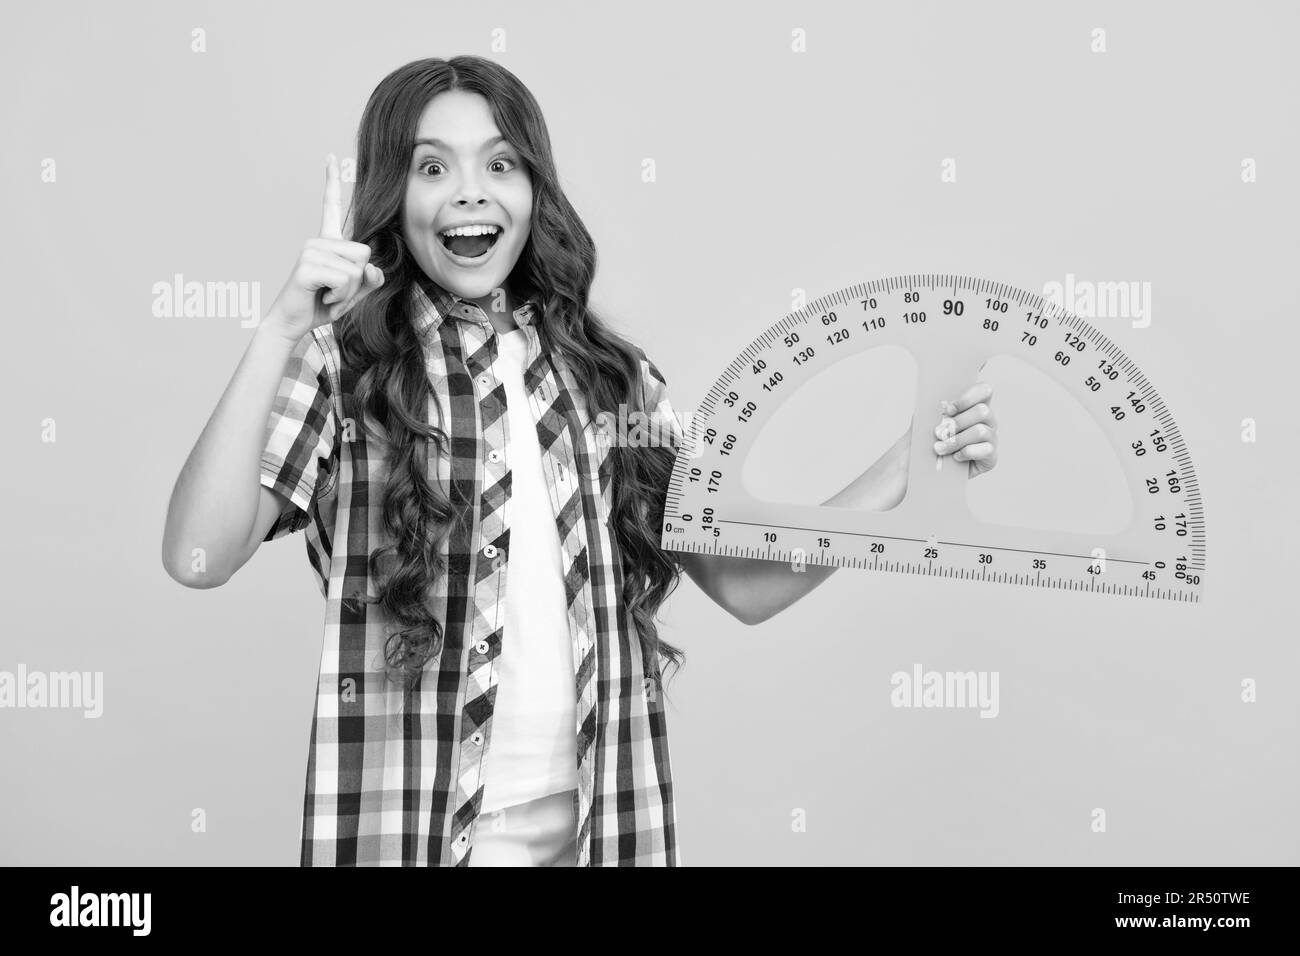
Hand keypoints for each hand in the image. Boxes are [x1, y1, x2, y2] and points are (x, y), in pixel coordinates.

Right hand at [262, 153, 384, 342]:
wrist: (293, 323)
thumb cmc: (321, 305)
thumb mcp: (353, 293)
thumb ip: (368, 280)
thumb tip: (373, 269)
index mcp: (328, 242)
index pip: (331, 207)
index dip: (332, 182)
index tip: (331, 156)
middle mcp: (318, 241)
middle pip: (365, 253)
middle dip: (358, 280)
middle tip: (335, 290)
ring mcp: (311, 251)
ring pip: (356, 270)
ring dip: (348, 292)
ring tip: (327, 294)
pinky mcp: (307, 266)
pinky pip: (344, 280)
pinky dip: (340, 296)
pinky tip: (323, 297)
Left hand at [932, 383, 997, 477]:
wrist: (921, 469)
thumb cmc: (925, 443)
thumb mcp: (924, 423)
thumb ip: (931, 410)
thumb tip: (937, 403)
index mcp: (973, 407)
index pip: (984, 391)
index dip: (968, 397)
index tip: (947, 409)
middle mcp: (987, 421)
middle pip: (983, 411)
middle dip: (958, 422)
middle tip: (938, 433)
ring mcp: (991, 439)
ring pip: (982, 431)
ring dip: (957, 440)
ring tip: (939, 448)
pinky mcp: (991, 458)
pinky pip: (986, 450)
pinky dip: (967, 452)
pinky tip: (955, 457)